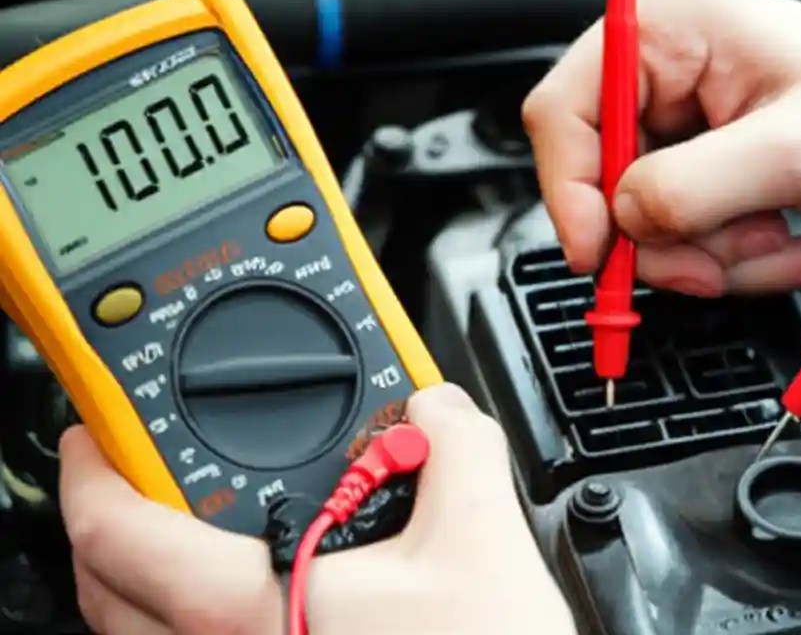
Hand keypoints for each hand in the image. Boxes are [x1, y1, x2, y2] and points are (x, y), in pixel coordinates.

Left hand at [59, 384, 574, 634]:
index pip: (115, 532)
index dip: (91, 468)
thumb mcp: (485, 537)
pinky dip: (190, 622)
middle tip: (142, 477)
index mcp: (248, 606)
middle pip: (106, 591)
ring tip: (193, 535)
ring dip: (146, 579)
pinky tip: (259, 596)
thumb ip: (453, 447)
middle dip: (110, 522)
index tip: (98, 434)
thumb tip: (437, 411)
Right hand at [523, 0, 800, 296]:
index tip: (600, 255)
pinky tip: (787, 241)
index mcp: (664, 29)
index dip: (571, 192)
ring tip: (781, 239)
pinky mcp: (704, 165)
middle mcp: (659, 68)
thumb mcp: (793, 149)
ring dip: (712, 253)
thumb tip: (624, 221)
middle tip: (718, 265)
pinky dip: (732, 255)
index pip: (563, 114)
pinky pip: (684, 233)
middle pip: (603, 181)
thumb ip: (695, 187)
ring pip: (645, 222)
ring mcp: (680, 121)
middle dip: (666, 239)